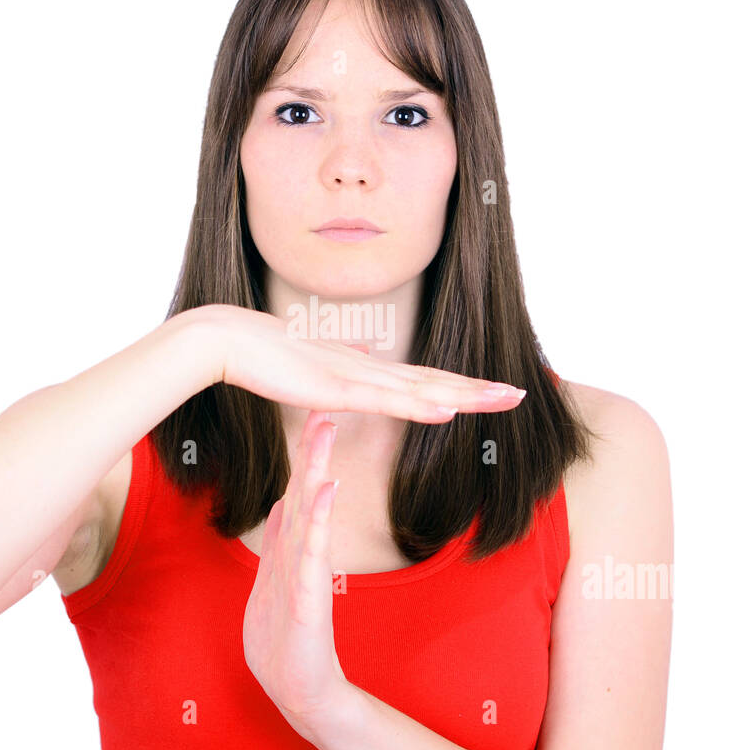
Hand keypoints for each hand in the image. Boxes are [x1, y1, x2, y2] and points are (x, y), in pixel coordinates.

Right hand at [193, 304, 527, 423]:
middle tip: (522, 393)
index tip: (491, 389)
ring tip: (504, 398)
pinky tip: (448, 410)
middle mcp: (369, 368)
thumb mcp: (315, 363)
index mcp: (364, 367)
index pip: (423, 379)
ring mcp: (355, 376)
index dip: (459, 385)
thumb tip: (370, 351)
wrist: (228, 339)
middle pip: (435, 381)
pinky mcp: (337, 388)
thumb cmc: (264, 352)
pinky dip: (420, 406)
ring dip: (465, 395)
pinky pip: (386, 401)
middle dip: (479, 390)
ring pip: (422, 389)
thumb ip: (345, 361)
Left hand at [242, 410, 352, 740]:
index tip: (314, 419)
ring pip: (311, 518)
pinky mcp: (308, 601)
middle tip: (327, 410)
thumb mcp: (274, 583)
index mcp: (290, 554)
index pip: (297, 495)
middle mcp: (301, 559)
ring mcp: (307, 578)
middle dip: (315, 454)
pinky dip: (315, 521)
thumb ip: (281, 543)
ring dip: (316, 475)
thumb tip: (283, 503)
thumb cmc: (288, 644)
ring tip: (325, 437)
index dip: (304, 458)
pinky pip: (311, 554)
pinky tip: (322, 491)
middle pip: (307, 496)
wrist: (301, 695)